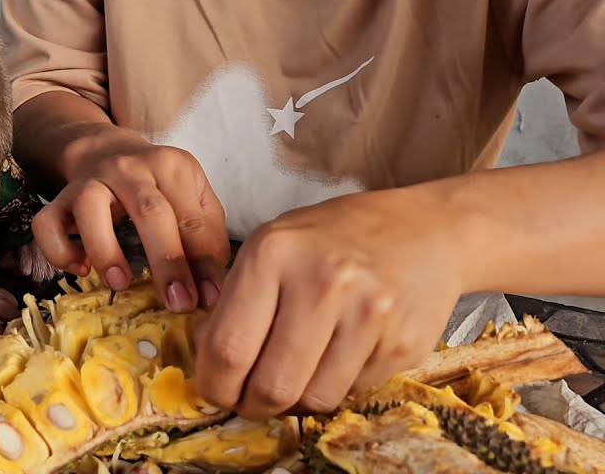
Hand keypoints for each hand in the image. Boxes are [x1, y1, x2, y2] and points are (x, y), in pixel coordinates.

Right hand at [31, 124, 229, 312]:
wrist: (107, 151)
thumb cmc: (159, 187)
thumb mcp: (193, 199)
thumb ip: (206, 240)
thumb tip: (209, 294)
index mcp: (173, 167)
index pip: (193, 218)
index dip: (202, 264)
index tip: (207, 300)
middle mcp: (130, 168)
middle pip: (149, 210)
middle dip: (166, 260)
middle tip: (177, 303)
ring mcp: (90, 181)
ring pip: (90, 207)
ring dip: (105, 249)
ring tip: (120, 283)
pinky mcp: (59, 198)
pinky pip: (47, 223)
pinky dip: (59, 250)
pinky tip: (79, 269)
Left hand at [194, 187, 466, 420]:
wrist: (426, 231)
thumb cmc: (334, 239)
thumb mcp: (272, 245)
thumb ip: (235, 301)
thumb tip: (208, 363)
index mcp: (273, 254)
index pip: (228, 348)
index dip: (214, 384)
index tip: (214, 390)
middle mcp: (322, 282)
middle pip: (270, 386)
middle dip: (251, 404)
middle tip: (249, 399)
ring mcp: (368, 315)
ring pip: (313, 399)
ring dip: (294, 402)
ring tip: (292, 377)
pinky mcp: (403, 344)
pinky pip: (351, 393)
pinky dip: (334, 388)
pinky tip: (333, 360)